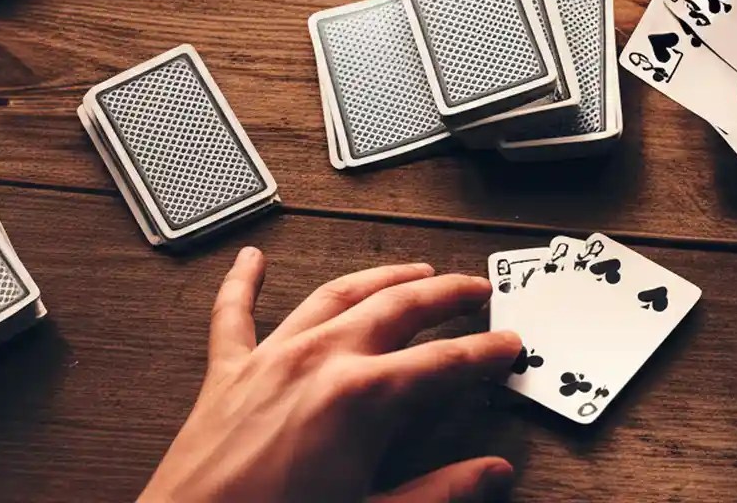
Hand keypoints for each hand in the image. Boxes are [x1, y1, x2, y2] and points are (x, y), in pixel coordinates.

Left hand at [141, 248, 521, 502]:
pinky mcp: (227, 375)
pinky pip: (234, 315)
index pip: (444, 362)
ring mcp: (270, 360)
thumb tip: (491, 473)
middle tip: (476, 289)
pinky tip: (250, 258)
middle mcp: (318, 361)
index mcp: (360, 398)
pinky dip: (243, 282)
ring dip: (380, 278)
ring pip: (336, 296)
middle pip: (398, 308)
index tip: (509, 344)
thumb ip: (437, 492)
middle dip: (445, 294)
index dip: (486, 351)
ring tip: (412, 269)